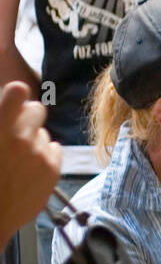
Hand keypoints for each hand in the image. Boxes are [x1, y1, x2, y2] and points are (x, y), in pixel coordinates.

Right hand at [0, 82, 60, 244]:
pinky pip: (53, 149)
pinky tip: (28, 168)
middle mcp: (21, 139)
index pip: (17, 94)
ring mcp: (39, 155)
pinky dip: (44, 154)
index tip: (15, 95)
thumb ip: (1, 124)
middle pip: (36, 109)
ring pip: (42, 133)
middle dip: (26, 116)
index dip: (15, 94)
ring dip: (33, 139)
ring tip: (16, 158)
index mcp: (0, 130)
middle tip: (14, 130)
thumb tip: (12, 100)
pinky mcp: (52, 170)